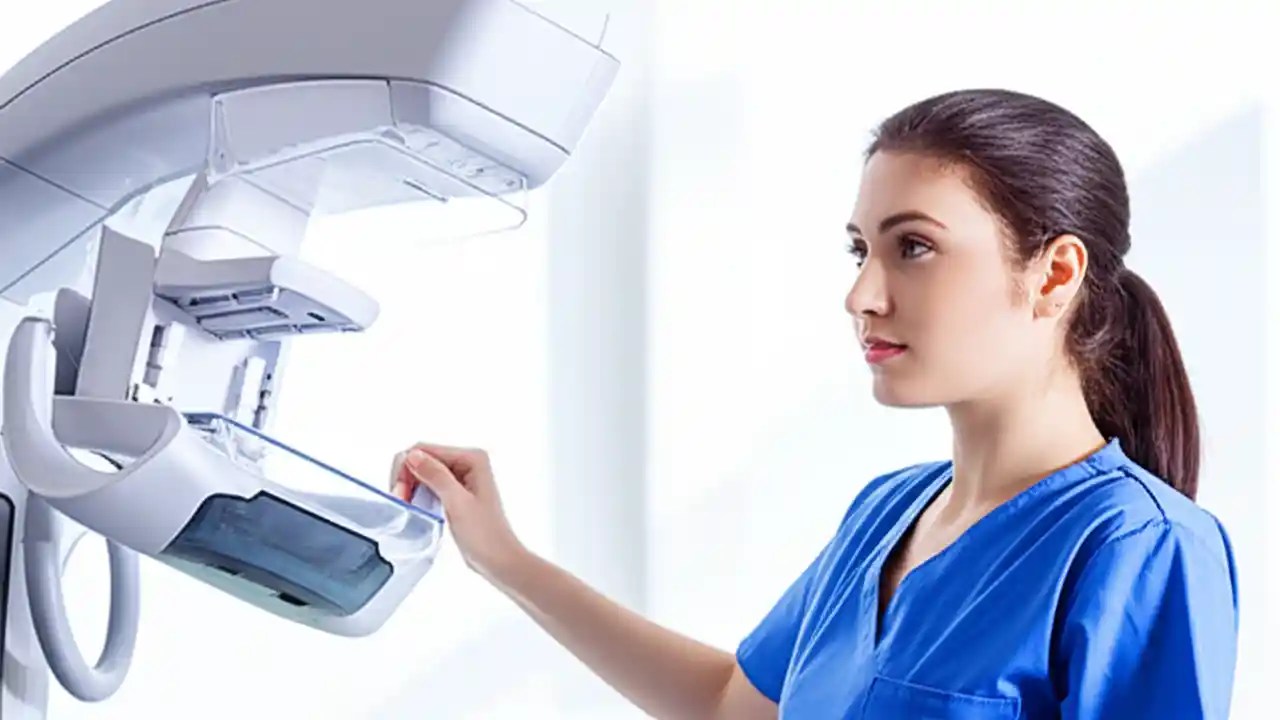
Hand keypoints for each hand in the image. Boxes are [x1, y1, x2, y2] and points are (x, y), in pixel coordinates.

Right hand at [390, 444, 528, 586]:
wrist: (498, 560)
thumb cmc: (485, 535)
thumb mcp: (457, 503)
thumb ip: (436, 476)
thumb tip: (412, 455)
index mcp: (472, 458)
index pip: (425, 449)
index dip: (406, 468)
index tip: (400, 494)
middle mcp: (468, 461)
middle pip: (422, 458)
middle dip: (407, 477)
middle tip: (402, 501)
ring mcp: (462, 475)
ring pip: (423, 471)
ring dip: (410, 486)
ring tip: (407, 506)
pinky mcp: (456, 490)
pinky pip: (429, 483)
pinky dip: (418, 492)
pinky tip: (416, 506)